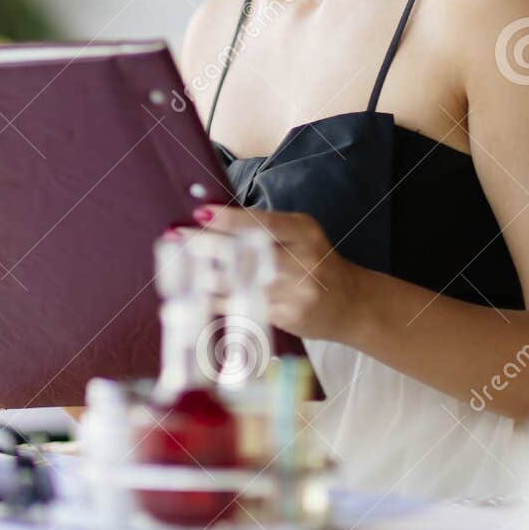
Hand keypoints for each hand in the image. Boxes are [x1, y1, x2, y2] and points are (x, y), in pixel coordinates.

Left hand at [187, 204, 365, 341]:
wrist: (353, 305)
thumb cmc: (316, 263)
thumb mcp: (300, 236)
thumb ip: (264, 227)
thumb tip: (211, 218)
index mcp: (304, 232)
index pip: (262, 223)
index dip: (229, 219)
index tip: (199, 213)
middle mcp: (302, 261)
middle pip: (247, 251)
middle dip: (207, 243)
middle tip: (176, 236)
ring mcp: (294, 291)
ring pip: (239, 281)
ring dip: (202, 272)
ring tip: (176, 263)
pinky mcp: (286, 316)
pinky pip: (242, 305)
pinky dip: (213, 299)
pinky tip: (190, 293)